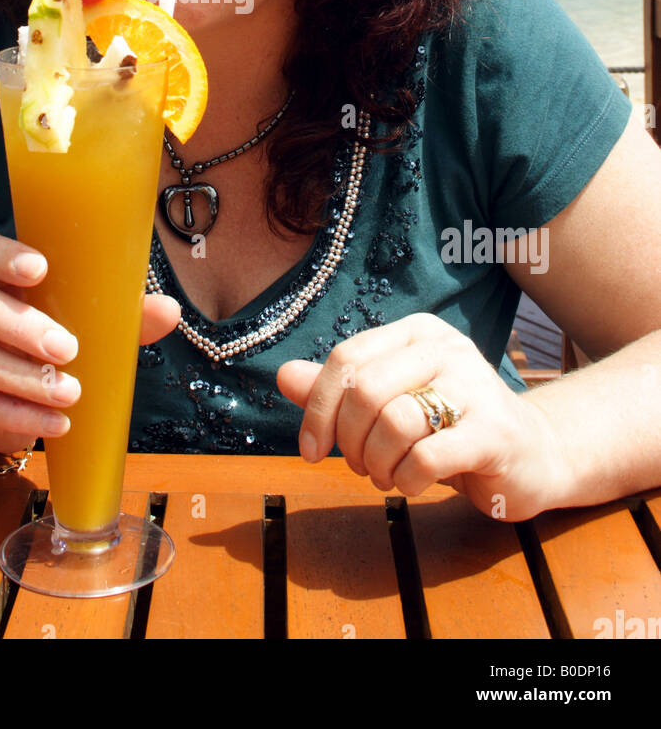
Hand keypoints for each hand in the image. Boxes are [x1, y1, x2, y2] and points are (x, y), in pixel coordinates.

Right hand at [0, 230, 180, 462]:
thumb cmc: (44, 348)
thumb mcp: (82, 326)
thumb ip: (119, 316)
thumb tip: (169, 310)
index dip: (1, 255)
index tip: (39, 267)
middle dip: (20, 324)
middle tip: (68, 349)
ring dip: (21, 378)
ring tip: (69, 394)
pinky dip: (17, 417)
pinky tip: (56, 425)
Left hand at [276, 313, 567, 521]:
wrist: (533, 455)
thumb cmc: (450, 427)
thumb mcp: (392, 403)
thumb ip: (340, 389)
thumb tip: (283, 375)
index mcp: (417, 332)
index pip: (346, 358)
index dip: (317, 408)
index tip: (310, 450)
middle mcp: (447, 348)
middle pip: (364, 389)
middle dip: (348, 440)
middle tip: (360, 465)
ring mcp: (474, 387)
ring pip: (393, 422)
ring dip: (376, 463)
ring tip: (387, 475)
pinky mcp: (494, 432)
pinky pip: (426, 457)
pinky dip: (407, 479)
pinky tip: (414, 483)